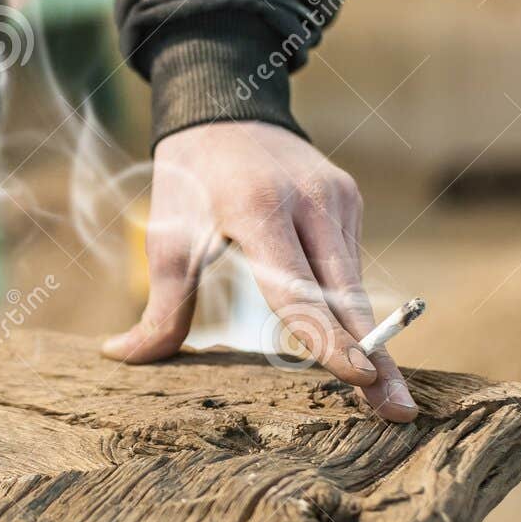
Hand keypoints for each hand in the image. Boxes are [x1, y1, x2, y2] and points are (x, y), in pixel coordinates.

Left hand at [101, 121, 416, 422]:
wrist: (223, 109)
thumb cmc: (188, 182)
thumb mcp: (167, 241)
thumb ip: (160, 306)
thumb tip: (120, 357)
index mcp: (257, 211)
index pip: (298, 288)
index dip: (327, 337)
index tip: (359, 376)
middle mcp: (308, 201)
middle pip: (345, 296)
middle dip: (374, 357)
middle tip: (399, 412)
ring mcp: (336, 196)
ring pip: (352, 282)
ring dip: (367, 337)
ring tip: (385, 394)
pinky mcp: (349, 196)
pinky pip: (349, 261)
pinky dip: (348, 300)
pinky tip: (355, 336)